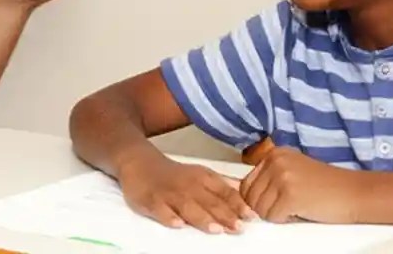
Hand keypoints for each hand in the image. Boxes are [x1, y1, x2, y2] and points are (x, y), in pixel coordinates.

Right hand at [117, 152, 255, 233]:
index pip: (224, 192)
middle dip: (225, 215)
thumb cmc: (173, 174)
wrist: (140, 162)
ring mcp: (169, 193)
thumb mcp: (200, 174)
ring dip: (202, 218)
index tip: (252, 216)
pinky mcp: (150, 200)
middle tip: (239, 228)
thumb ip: (222, 184)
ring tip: (216, 229)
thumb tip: (245, 192)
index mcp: (203, 178)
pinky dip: (169, 217)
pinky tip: (177, 224)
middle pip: (209, 202)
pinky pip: (160, 210)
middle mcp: (188, 185)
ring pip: (187, 207)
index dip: (238, 205)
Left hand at [239, 146, 364, 223]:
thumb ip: (269, 177)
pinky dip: (285, 220)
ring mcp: (282, 177)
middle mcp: (275, 161)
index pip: (245, 184)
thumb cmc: (325, 186)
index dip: (257, 199)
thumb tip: (243, 194)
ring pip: (259, 209)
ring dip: (275, 214)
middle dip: (265, 208)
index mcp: (274, 154)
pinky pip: (272, 218)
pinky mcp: (289, 195)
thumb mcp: (292, 171)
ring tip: (295, 206)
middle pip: (249, 198)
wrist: (353, 192)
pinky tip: (301, 210)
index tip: (274, 201)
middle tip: (287, 205)